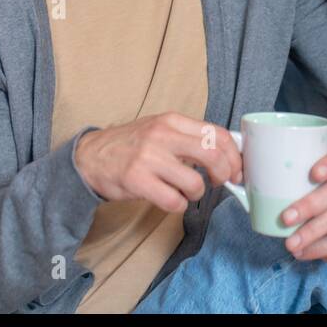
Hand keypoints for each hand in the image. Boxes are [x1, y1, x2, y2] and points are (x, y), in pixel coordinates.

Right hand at [74, 112, 243, 213]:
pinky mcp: (137, 180)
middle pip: (213, 155)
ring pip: (195, 183)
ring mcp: (149, 157)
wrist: (90, 156)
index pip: (217, 134)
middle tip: (219, 182)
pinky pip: (174, 201)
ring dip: (196, 194)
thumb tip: (227, 155)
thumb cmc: (131, 145)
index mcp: (172, 120)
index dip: (234, 155)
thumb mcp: (161, 129)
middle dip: (224, 174)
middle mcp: (162, 134)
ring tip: (184, 191)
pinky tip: (168, 198)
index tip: (236, 170)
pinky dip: (178, 205)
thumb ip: (190, 138)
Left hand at [279, 147, 326, 266]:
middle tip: (285, 218)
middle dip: (309, 205)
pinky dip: (318, 248)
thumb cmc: (314, 203)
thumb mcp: (302, 189)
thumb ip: (278, 180)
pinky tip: (301, 252)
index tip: (313, 173)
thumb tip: (238, 178)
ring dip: (311, 231)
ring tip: (290, 243)